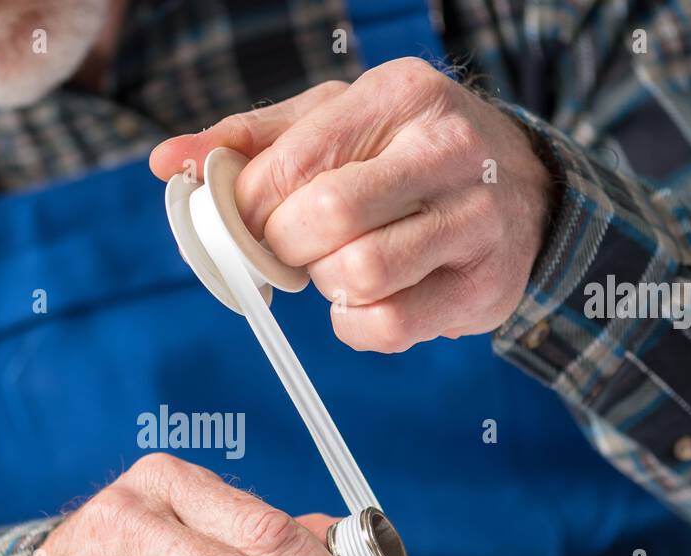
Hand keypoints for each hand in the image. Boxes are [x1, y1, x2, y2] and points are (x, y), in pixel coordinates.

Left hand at [150, 58, 552, 351]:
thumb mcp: (336, 124)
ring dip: (327, 285)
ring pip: (359, 275)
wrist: (524, 194)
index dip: (250, 207)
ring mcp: (475, 220)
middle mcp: (448, 149)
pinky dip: (356, 325)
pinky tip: (369, 298)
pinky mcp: (481, 287)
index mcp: (401, 94)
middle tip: (293, 249)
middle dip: (287, 248)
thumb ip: (251, 142)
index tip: (248, 222)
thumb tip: (167, 161)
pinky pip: (386, 326)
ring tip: (339, 267)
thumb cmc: (405, 156)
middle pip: (326, 218)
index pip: (293, 162)